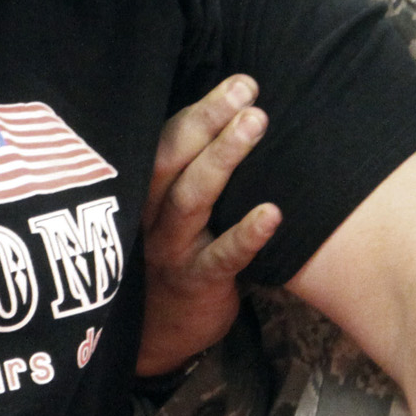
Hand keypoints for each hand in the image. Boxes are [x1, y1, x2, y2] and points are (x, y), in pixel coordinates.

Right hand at [136, 74, 274, 376]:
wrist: (163, 334)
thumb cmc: (176, 253)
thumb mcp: (170, 208)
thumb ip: (187, 167)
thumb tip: (234, 111)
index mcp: (142, 190)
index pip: (162, 140)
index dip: (198, 109)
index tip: (238, 81)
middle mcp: (148, 216)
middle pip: (170, 160)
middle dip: (207, 121)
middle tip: (246, 91)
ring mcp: (169, 251)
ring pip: (190, 200)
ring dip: (222, 159)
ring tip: (256, 124)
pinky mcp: (196, 284)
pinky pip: (221, 258)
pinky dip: (246, 235)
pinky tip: (273, 213)